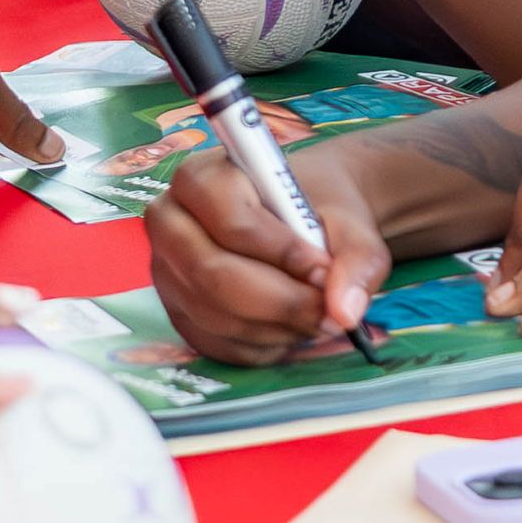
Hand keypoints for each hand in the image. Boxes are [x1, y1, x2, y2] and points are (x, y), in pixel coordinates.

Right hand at [146, 139, 391, 363]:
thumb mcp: (349, 223)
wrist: (301, 218)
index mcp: (203, 177)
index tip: (324, 270)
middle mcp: (170, 222)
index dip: (282, 254)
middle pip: (214, 275)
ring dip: (275, 328)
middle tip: (328, 313)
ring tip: (316, 318)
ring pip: (216, 316)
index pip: (232, 224)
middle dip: (280, 302)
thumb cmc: (316, 209)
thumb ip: (355, 260)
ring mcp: (166, 271)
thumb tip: (344, 312)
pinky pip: (215, 344)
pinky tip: (290, 329)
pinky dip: (261, 346)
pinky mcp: (177, 311)